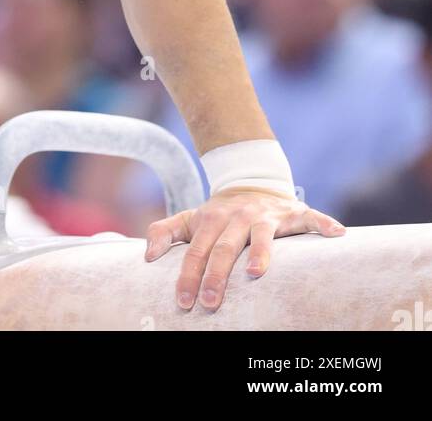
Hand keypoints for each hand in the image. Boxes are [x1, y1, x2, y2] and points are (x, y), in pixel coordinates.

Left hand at [145, 188, 345, 311]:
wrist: (252, 182)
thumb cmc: (219, 214)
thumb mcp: (190, 218)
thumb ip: (166, 232)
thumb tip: (146, 255)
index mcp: (212, 221)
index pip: (197, 251)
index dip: (188, 275)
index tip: (183, 301)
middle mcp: (239, 218)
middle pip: (225, 248)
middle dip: (217, 275)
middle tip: (210, 302)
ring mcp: (267, 216)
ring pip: (263, 236)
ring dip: (260, 253)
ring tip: (256, 273)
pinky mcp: (293, 213)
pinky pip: (311, 218)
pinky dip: (324, 224)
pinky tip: (337, 234)